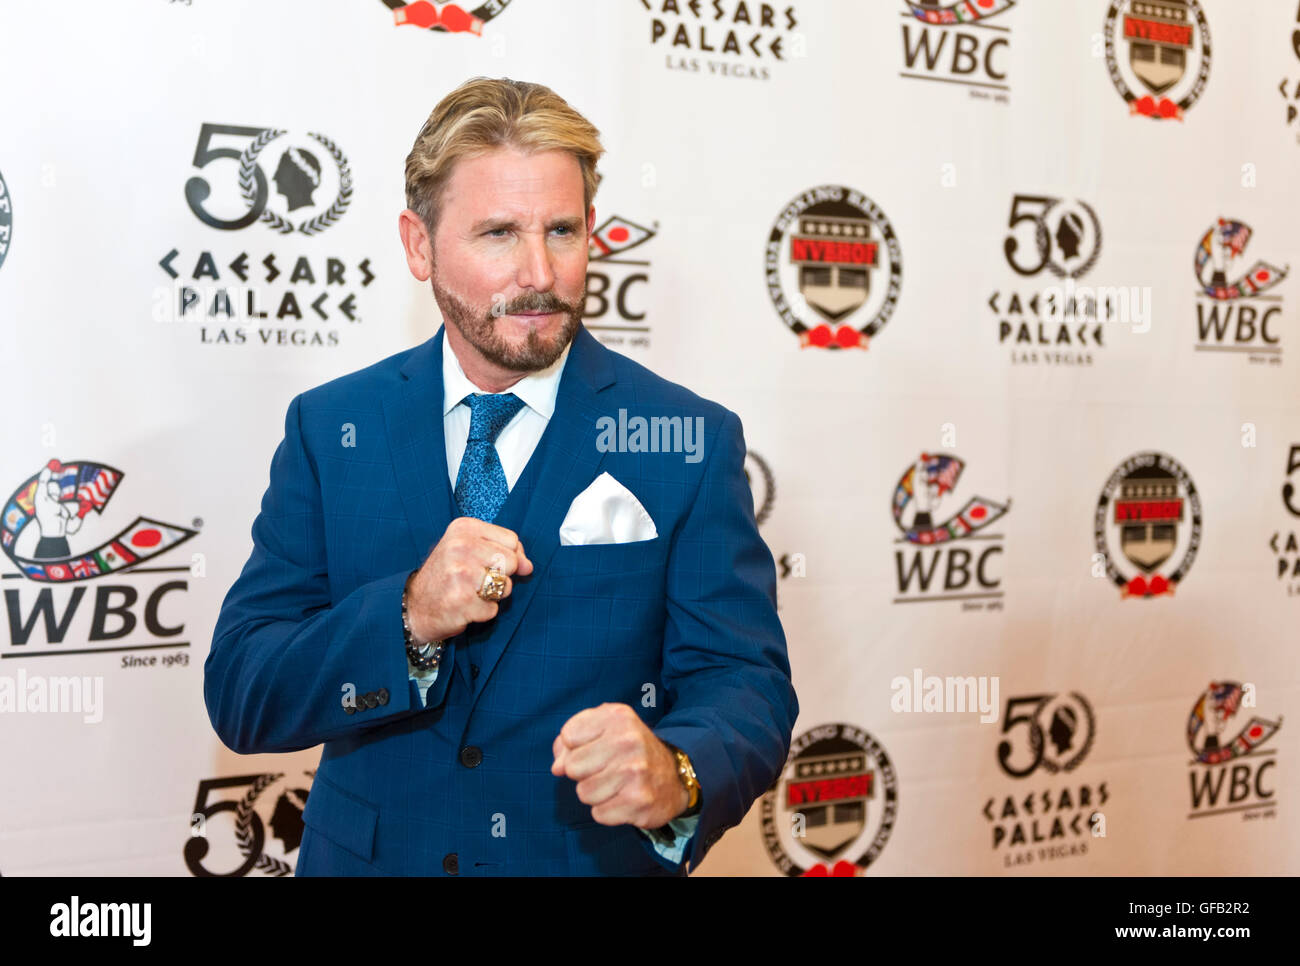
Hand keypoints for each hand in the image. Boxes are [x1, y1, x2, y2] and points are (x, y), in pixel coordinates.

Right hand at [405, 517, 532, 642]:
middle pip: (511, 562)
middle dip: (501, 577)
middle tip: (476, 580)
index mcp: (464, 528)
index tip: (488, 563)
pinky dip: (482, 612)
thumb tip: (528, 566)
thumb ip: (503, 551)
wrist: (415, 606)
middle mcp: (460, 546)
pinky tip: (464, 606)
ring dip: (492, 596)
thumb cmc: (446, 576)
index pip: (512, 540)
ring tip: (469, 592)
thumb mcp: (469, 550)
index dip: (508, 556)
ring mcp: (460, 573)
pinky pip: (493, 609)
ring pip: (505, 587)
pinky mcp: (461, 600)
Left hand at [551, 703, 688, 828]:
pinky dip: (608, 811)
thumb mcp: (603, 730)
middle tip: (606, 769)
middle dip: (584, 773)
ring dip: (595, 794)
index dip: (576, 747)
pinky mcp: (639, 802)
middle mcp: (628, 741)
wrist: (675, 776)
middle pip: (573, 767)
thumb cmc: (629, 751)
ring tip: (616, 784)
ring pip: (584, 793)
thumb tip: (557, 768)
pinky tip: (624, 799)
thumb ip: (570, 742)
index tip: (595, 747)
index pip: (569, 736)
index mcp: (617, 717)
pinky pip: (599, 814)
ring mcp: (636, 772)